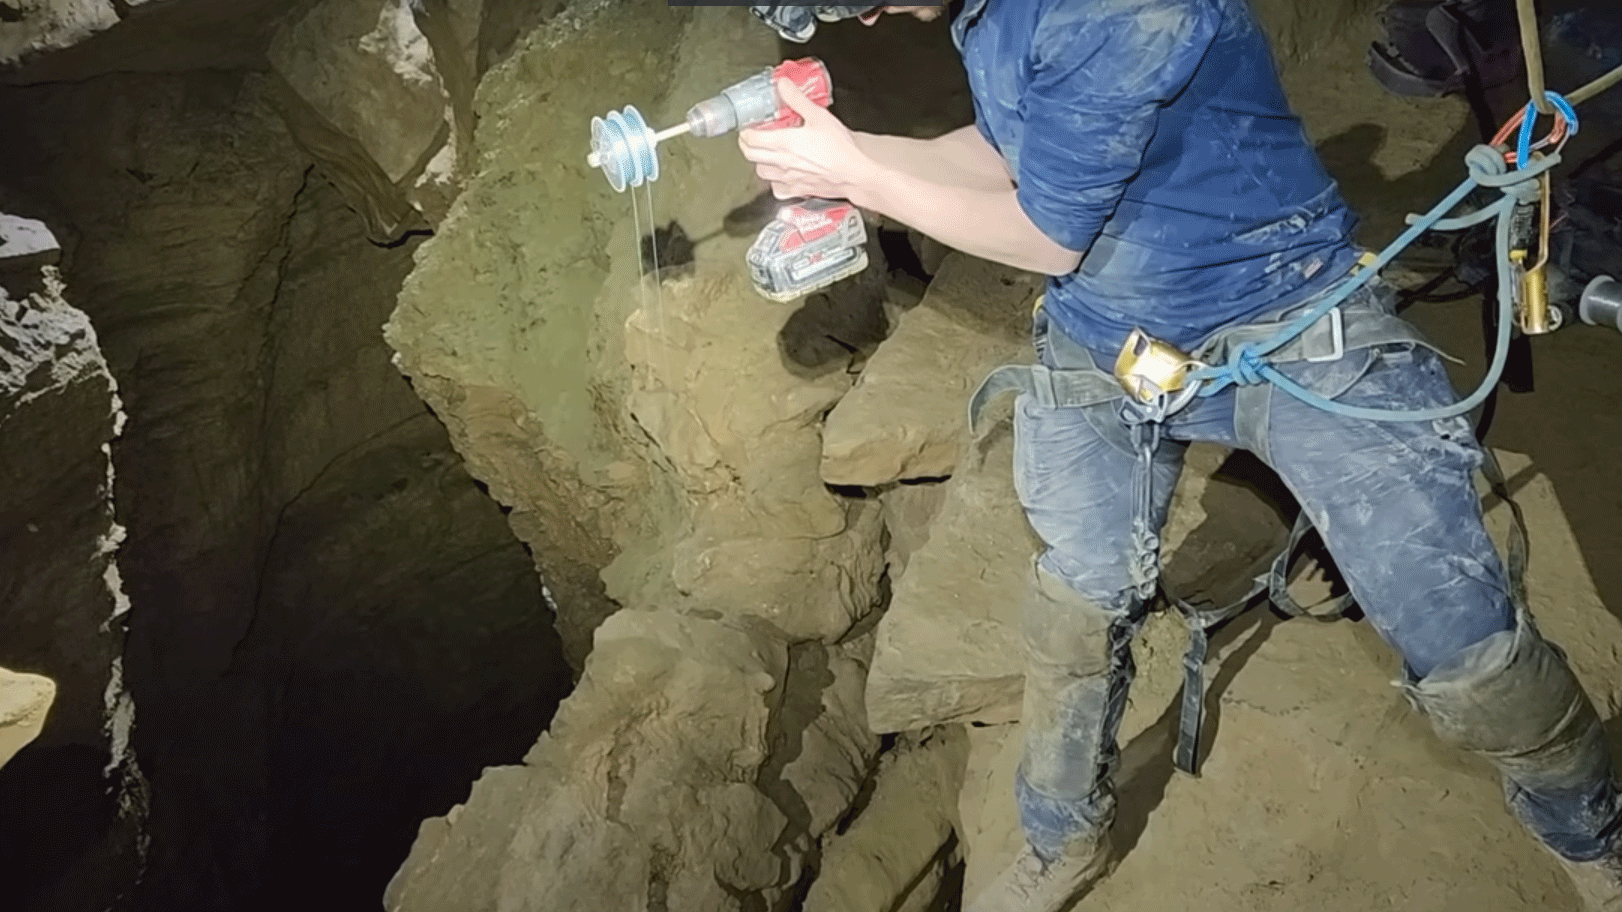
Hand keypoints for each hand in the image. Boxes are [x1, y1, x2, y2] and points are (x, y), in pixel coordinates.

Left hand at [737, 78, 878, 200]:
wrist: (854, 174)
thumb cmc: (839, 148)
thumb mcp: (819, 116)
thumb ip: (797, 100)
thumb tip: (783, 85)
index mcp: (784, 143)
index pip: (751, 139)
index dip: (746, 131)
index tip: (749, 126)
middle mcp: (782, 162)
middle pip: (751, 155)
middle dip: (747, 145)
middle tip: (751, 137)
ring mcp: (788, 178)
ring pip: (761, 172)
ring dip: (760, 162)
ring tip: (766, 153)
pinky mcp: (797, 190)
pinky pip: (777, 189)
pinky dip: (774, 182)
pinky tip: (781, 174)